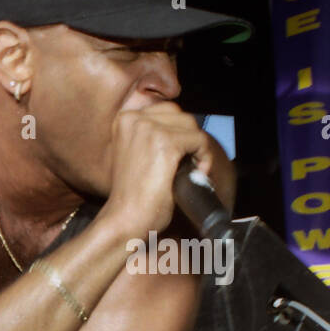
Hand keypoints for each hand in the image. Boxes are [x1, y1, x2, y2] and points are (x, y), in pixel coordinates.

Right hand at [101, 102, 224, 237]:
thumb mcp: (136, 156)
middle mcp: (133, 118)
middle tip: (190, 165)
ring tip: (194, 170)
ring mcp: (148, 128)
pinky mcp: (165, 143)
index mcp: (124, 119)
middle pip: (179, 115)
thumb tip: (183, 133)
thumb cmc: (131, 197)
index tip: (180, 158)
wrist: (124, 219)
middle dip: (190, 138)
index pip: (165, 111)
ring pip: (191, 125)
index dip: (179, 133)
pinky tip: (198, 173)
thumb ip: (150, 139)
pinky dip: (205, 157)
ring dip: (198, 147)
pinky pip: (199, 140)